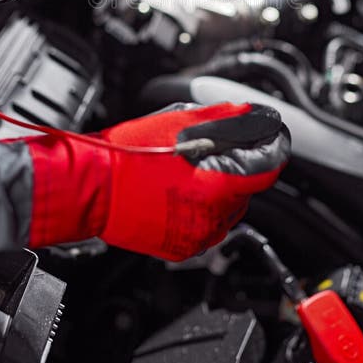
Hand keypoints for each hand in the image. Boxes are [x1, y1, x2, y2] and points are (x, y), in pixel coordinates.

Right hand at [21, 103, 289, 257]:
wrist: (89, 188)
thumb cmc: (125, 157)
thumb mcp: (177, 124)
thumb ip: (220, 119)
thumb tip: (247, 114)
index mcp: (216, 187)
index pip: (267, 169)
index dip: (273, 148)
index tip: (272, 138)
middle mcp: (211, 218)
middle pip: (246, 190)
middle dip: (237, 168)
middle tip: (212, 150)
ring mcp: (195, 237)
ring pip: (227, 210)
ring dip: (219, 189)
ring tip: (189, 170)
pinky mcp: (179, 248)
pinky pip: (205, 226)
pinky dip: (201, 208)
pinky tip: (178, 190)